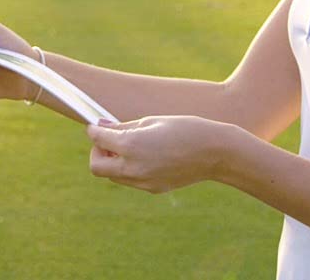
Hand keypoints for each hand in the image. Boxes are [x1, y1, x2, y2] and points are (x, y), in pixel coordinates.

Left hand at [83, 115, 239, 193]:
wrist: (215, 152)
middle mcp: (133, 167)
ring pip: (112, 176)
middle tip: (108, 140)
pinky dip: (129, 169)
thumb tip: (101, 127)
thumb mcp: (151, 121)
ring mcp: (143, 182)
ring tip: (129, 147)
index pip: (98, 139)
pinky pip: (130, 180)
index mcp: (131, 145)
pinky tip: (146, 156)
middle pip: (97, 167)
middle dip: (97, 152)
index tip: (96, 125)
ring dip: (113, 162)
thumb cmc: (184, 128)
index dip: (93, 130)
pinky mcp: (153, 189)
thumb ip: (123, 127)